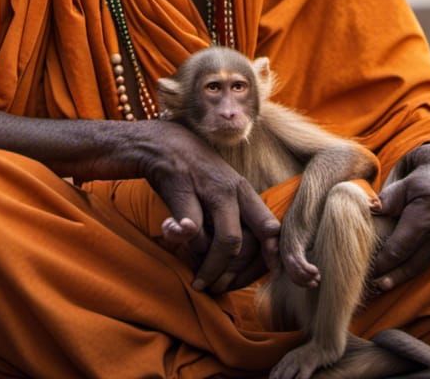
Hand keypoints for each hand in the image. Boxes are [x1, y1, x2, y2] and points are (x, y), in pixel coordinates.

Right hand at [144, 120, 279, 292]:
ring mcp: (209, 188)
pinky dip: (184, 244)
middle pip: (244, 244)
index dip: (272, 257)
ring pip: (225, 242)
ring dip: (210, 268)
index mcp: (243, 191)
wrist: (157, 142)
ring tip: (198, 281)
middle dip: (230, 274)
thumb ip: (227, 222)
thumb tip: (238, 265)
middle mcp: (232, 190)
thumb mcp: (214, 194)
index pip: (270, 227)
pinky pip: (192, 232)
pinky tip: (175, 239)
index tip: (263, 277)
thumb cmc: (189, 174)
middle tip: (215, 287)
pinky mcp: (182, 188)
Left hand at [370, 142, 429, 291]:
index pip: (399, 248)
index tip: (368, 270)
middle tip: (374, 288)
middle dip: (392, 276)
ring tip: (386, 284)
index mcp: (426, 214)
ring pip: (427, 262)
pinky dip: (422, 262)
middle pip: (413, 262)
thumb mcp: (403, 180)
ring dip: (406, 273)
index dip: (383, 262)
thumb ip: (387, 200)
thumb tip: (370, 211)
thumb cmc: (422, 173)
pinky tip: (407, 269)